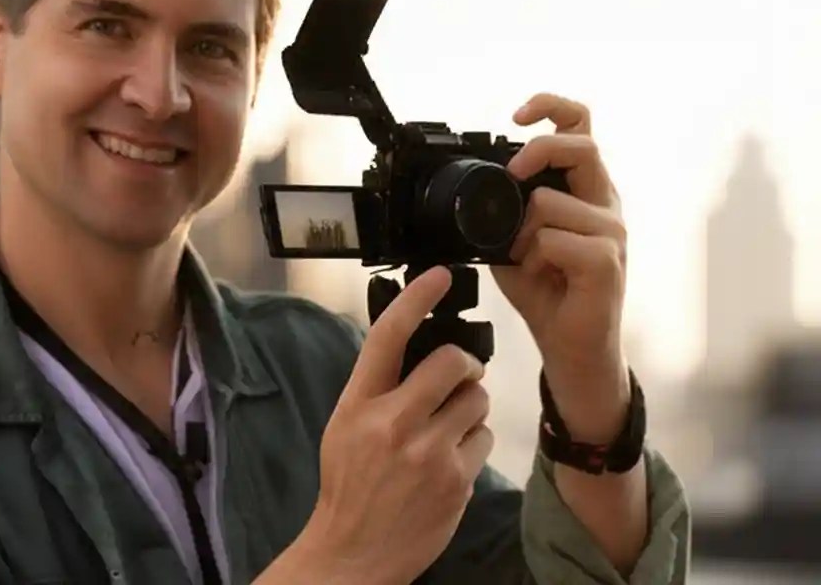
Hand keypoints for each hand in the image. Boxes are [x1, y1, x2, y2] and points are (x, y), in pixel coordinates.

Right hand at [280, 267, 492, 584]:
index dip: (416, 299)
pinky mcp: (456, 480)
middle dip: (465, 365)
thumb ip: (378, 390)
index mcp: (358, 405)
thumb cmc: (348, 484)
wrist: (353, 552)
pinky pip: (483, 439)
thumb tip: (415, 351)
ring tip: (448, 429)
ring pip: (476, 400)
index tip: (440, 276)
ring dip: (469, 407)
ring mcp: (428, 453)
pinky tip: (451, 461)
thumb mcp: (345, 427)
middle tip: (460, 376)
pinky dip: (473, 443)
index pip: (388, 337)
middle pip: (453, 362)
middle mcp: (393, 424)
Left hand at [492, 93, 629, 438]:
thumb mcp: (514, 240)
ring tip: (527, 259)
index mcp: (585, 192)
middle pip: (582, 147)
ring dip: (522, 232)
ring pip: (553, 202)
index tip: (517, 116)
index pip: (581, 129)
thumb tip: (481, 186)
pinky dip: (534, 257)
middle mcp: (605, 204)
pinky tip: (541, 276)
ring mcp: (612, 232)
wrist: (569, 347)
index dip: (552, 109)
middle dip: (538, 153)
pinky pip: (555, 240)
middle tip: (513, 176)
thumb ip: (505, 210)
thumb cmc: (547, 293)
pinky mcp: (607, 261)